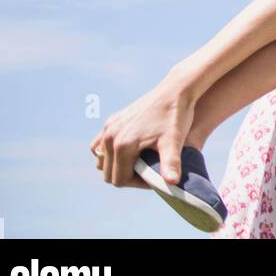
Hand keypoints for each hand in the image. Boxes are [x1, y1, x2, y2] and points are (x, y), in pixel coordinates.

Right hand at [89, 74, 195, 188]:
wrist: (174, 91)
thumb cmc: (175, 117)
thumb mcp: (173, 142)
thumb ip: (170, 165)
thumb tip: (172, 184)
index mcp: (122, 144)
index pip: (120, 180)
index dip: (138, 183)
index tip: (154, 176)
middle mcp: (110, 136)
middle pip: (109, 174)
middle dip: (127, 176)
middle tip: (148, 169)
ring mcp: (109, 127)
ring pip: (103, 160)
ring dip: (117, 165)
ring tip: (140, 160)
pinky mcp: (112, 120)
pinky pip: (101, 145)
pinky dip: (111, 152)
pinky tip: (130, 149)